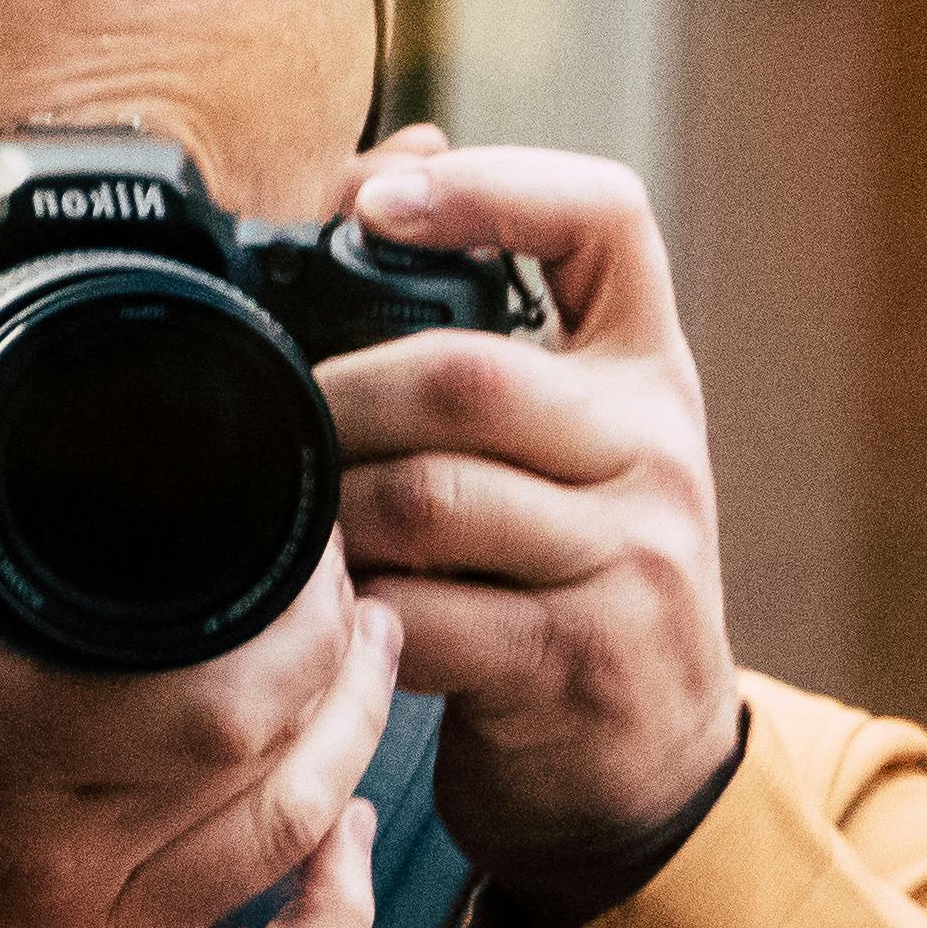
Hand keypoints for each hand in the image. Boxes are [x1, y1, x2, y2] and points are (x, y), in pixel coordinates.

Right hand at [0, 237, 406, 927]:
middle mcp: (51, 863)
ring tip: (366, 665)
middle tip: (351, 595)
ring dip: (352, 755)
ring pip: (284, 853)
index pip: (218, 696)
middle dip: (337, 670)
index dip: (298, 622)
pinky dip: (330, 917)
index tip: (312, 549)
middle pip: (272, 766)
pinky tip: (340, 833)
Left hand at [321, 145, 742, 880]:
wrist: (650, 770)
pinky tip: (321, 617)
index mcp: (649, 372)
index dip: (491, 184)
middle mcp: (657, 453)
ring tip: (287, 527)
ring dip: (329, 515)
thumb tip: (393, 157)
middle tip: (269, 425)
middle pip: (466, 376)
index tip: (377, 203)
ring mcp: (629, 562)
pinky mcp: (577, 664)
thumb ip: (491, 325)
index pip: (607, 218)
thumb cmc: (574, 582)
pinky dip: (348, 617)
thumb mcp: (569, 447)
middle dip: (337, 398)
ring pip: (430, 500)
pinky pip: (424, 618)